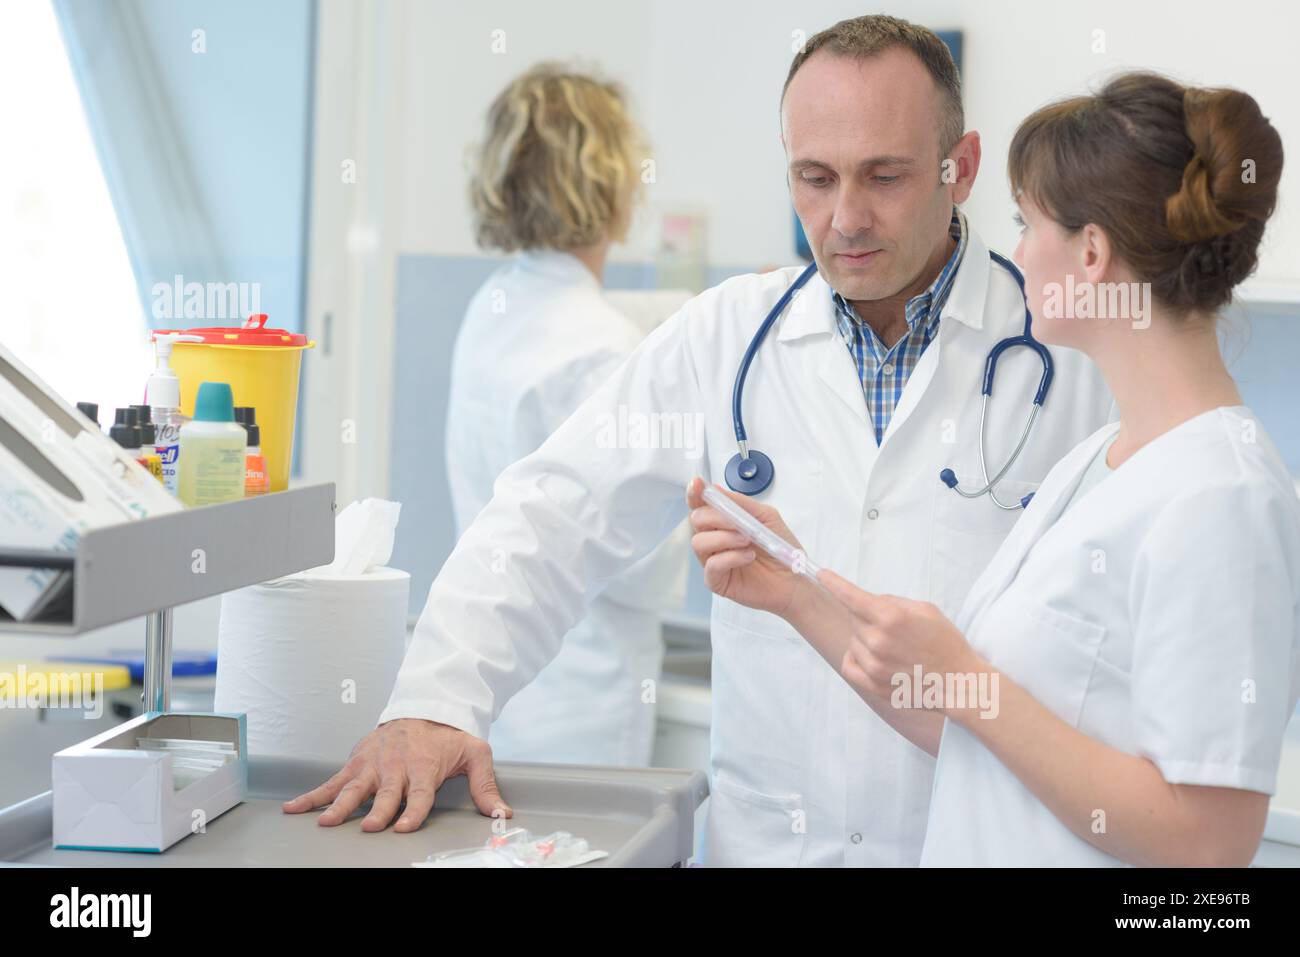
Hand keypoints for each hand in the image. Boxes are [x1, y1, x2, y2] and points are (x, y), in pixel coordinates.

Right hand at [281, 718, 511, 831]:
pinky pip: (332, 782)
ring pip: (354, 788)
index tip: (406, 826)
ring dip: (340, 805)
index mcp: (424, 767)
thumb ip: (485, 785)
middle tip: (371, 825)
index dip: (414, 811)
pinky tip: (295, 808)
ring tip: (326, 822)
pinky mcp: (356, 763)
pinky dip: (313, 795)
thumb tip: (503, 813)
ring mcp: (373, 765)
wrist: (424, 707)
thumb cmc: (448, 736)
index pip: (420, 794)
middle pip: (387, 793)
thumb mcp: (475, 753)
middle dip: (379, 809)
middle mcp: (396, 767)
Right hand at [685, 477, 809, 617]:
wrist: (796, 579)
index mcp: (723, 522)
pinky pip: (711, 565)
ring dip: (724, 537)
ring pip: (698, 542)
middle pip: (696, 520)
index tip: (697, 484)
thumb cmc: (782, 549)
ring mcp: (714, 560)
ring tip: (747, 541)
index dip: (695, 493)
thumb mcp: (765, 517)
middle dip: (716, 517)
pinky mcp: (717, 581)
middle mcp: (715, 540)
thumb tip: (716, 489)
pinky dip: (730, 557)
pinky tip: (748, 557)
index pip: (701, 505)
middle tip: (740, 524)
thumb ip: (741, 503)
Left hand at [818, 569, 982, 711]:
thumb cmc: (947, 644)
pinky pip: (848, 664)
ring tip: (893, 646)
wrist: (959, 682)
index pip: (851, 596)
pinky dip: (855, 657)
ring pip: (853, 640)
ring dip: (865, 638)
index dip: (833, 582)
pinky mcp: (873, 684)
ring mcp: (874, 665)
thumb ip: (893, 602)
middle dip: (867, 616)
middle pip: (854, 618)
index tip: (822, 574)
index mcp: (891, 618)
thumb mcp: (926, 609)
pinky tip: (871, 657)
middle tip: (893, 626)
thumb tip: (870, 601)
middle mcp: (878, 641)